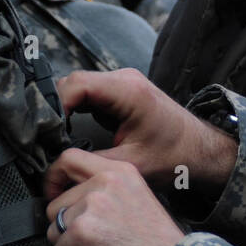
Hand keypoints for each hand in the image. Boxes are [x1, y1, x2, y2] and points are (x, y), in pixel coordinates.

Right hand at [45, 69, 237, 199]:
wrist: (202, 151)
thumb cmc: (176, 157)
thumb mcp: (130, 165)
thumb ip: (91, 161)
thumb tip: (56, 164)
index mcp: (127, 91)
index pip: (76, 85)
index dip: (54, 107)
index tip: (44, 132)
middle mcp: (124, 80)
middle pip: (72, 83)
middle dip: (54, 109)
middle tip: (43, 138)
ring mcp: (122, 83)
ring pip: (77, 87)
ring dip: (63, 109)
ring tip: (52, 136)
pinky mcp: (120, 92)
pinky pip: (88, 94)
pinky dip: (74, 109)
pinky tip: (68, 130)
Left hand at [46, 150, 185, 245]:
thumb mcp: (138, 200)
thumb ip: (106, 193)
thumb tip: (71, 201)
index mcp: (120, 171)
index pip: (69, 160)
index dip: (54, 180)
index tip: (54, 196)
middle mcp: (104, 182)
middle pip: (56, 205)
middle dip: (67, 230)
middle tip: (96, 244)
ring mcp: (91, 205)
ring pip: (54, 232)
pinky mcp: (80, 231)